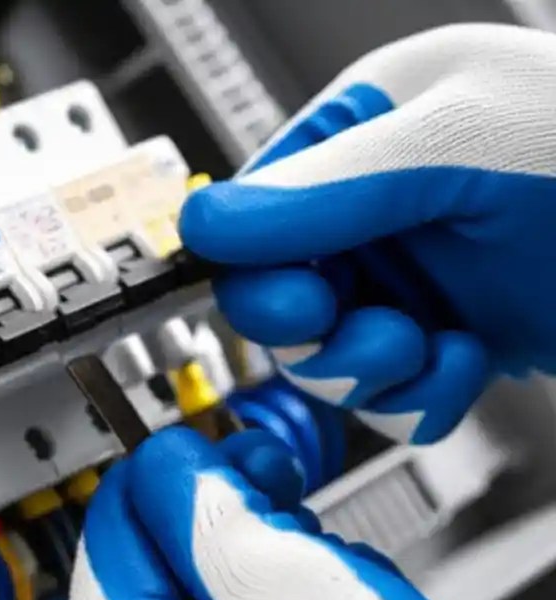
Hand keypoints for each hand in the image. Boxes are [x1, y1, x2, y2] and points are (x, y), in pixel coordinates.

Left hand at [70, 427, 522, 599]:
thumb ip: (206, 506)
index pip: (113, 531)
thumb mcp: (280, 580)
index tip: (218, 447)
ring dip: (282, 564)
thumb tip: (169, 461)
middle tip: (277, 482)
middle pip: (169, 562)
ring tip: (336, 573)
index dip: (169, 472)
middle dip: (232, 516)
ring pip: (225, 599)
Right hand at [179, 23, 555, 443]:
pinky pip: (385, 394)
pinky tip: (465, 366)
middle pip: (277, 292)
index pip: (254, 208)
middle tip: (372, 332)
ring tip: (431, 350)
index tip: (303, 295)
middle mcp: (381, 205)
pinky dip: (414, 399)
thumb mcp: (463, 146)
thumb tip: (207, 221)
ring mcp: (418, 276)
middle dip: (318, 327)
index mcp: (368, 127)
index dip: (260, 264)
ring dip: (370, 369)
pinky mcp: (452, 338)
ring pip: (324, 352)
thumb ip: (326, 188)